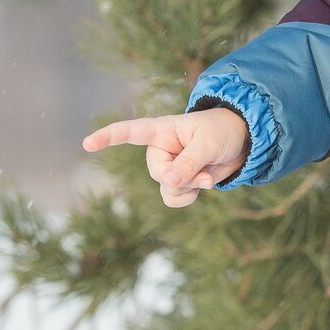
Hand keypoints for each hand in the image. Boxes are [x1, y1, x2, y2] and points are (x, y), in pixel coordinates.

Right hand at [81, 106, 251, 207]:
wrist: (242, 142)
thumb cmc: (222, 132)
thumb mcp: (207, 145)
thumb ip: (187, 163)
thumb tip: (167, 183)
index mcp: (162, 130)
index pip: (130, 132)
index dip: (108, 137)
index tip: (87, 143)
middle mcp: (160, 149)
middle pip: (158, 173)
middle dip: (183, 177)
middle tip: (205, 169)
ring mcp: (168, 166)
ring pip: (165, 189)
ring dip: (188, 189)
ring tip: (207, 176)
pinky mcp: (178, 181)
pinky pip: (173, 198)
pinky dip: (189, 197)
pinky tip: (204, 184)